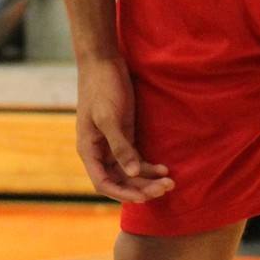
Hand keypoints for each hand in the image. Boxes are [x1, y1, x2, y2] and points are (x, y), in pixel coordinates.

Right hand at [75, 55, 173, 202]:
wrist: (103, 62)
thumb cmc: (102, 87)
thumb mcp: (110, 117)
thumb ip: (120, 146)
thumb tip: (132, 173)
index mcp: (89, 149)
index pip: (103, 183)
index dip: (123, 194)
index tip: (144, 197)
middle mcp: (99, 151)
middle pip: (119, 181)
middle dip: (141, 189)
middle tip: (165, 189)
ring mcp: (112, 144)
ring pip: (129, 172)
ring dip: (147, 180)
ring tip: (170, 182)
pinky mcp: (124, 134)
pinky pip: (136, 158)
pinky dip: (149, 166)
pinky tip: (164, 168)